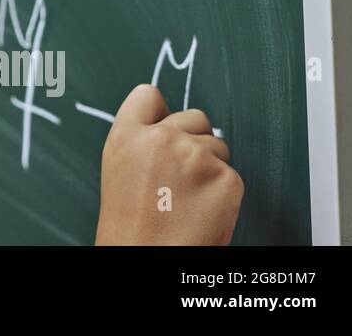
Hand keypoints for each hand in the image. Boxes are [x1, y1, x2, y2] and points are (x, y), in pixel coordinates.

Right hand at [95, 84, 242, 244]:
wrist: (147, 257)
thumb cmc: (131, 224)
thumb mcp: (119, 168)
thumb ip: (140, 139)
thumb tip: (171, 124)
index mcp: (127, 135)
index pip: (148, 95)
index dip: (159, 113)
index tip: (161, 128)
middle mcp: (161, 138)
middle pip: (194, 116)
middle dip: (192, 139)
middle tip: (177, 175)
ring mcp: (197, 156)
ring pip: (218, 146)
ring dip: (210, 166)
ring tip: (188, 197)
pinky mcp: (227, 179)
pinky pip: (232, 174)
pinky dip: (223, 191)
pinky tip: (203, 209)